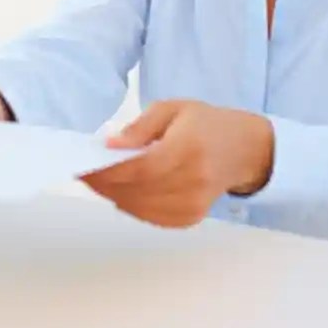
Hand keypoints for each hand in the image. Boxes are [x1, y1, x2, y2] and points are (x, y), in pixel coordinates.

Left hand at [81, 100, 274, 227]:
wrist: (245, 150)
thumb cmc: (207, 124)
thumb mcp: (174, 108)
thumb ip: (140, 127)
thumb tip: (110, 145)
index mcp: (188, 148)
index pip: (139, 168)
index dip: (107, 171)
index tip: (82, 166)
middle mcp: (193, 180)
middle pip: (135, 191)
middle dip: (104, 184)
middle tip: (85, 172)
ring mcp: (193, 204)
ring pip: (139, 208)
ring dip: (115, 195)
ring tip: (100, 180)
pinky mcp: (190, 218)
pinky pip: (150, 217)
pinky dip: (132, 205)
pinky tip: (124, 191)